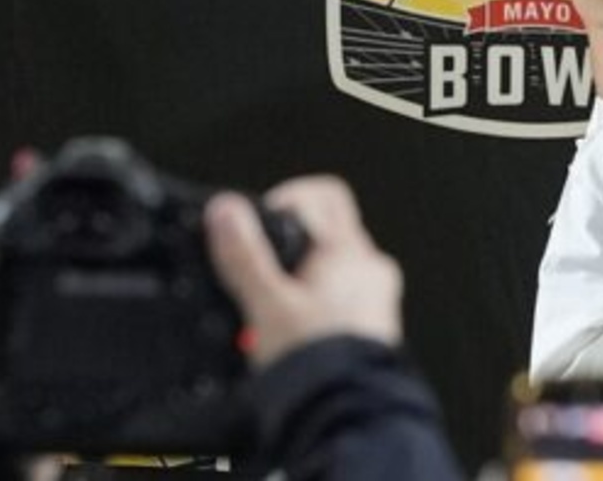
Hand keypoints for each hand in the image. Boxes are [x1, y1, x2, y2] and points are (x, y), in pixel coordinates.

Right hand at [206, 175, 402, 370]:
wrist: (344, 410)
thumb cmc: (315, 361)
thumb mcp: (265, 303)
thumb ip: (243, 255)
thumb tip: (225, 212)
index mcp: (349, 250)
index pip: (324, 193)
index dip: (286, 199)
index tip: (258, 225)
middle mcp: (370, 266)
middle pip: (328, 228)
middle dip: (289, 243)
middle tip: (260, 270)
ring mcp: (376, 295)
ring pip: (334, 265)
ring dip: (301, 276)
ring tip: (270, 307)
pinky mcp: (373, 323)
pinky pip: (342, 295)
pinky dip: (315, 302)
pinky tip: (291, 329)